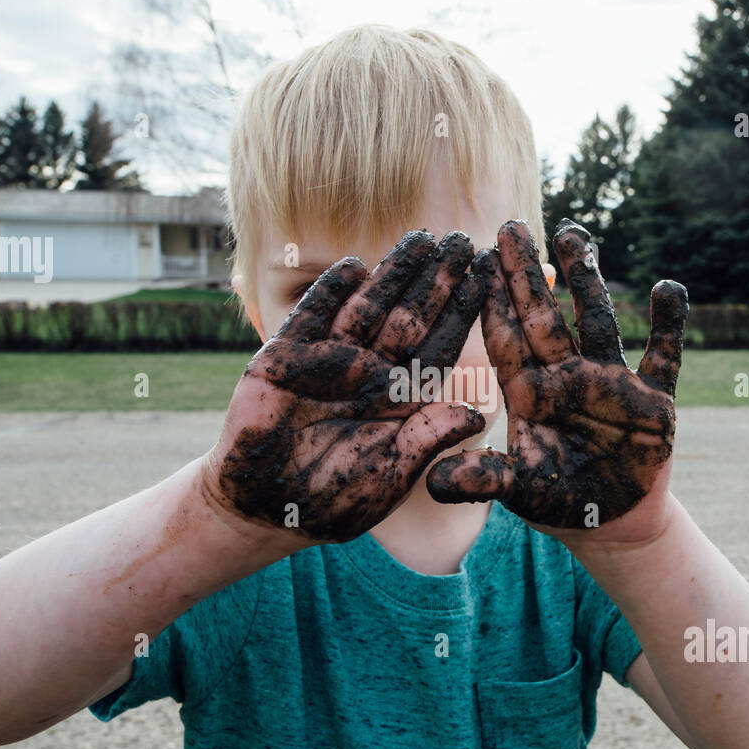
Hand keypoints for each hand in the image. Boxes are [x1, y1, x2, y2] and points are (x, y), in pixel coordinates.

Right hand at [201, 229, 487, 543]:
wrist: (261, 508)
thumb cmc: (331, 502)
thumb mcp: (388, 476)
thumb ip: (427, 441)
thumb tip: (478, 415)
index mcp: (401, 399)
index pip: (439, 347)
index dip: (461, 313)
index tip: (487, 278)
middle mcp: (370, 372)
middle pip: (409, 317)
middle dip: (435, 280)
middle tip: (462, 242)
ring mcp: (329, 360)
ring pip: (368, 308)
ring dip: (392, 274)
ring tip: (421, 240)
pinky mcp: (286, 356)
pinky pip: (312, 317)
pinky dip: (330, 293)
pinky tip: (353, 267)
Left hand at [426, 218, 688, 546]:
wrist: (611, 520)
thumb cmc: (557, 502)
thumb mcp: (519, 491)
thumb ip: (482, 480)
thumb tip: (432, 485)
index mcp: (530, 393)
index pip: (506, 338)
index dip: (492, 300)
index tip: (476, 259)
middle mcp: (567, 376)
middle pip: (545, 316)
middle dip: (528, 273)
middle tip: (510, 225)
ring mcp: (611, 382)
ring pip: (597, 320)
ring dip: (588, 279)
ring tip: (574, 233)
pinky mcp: (655, 399)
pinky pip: (664, 355)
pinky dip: (670, 325)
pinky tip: (668, 287)